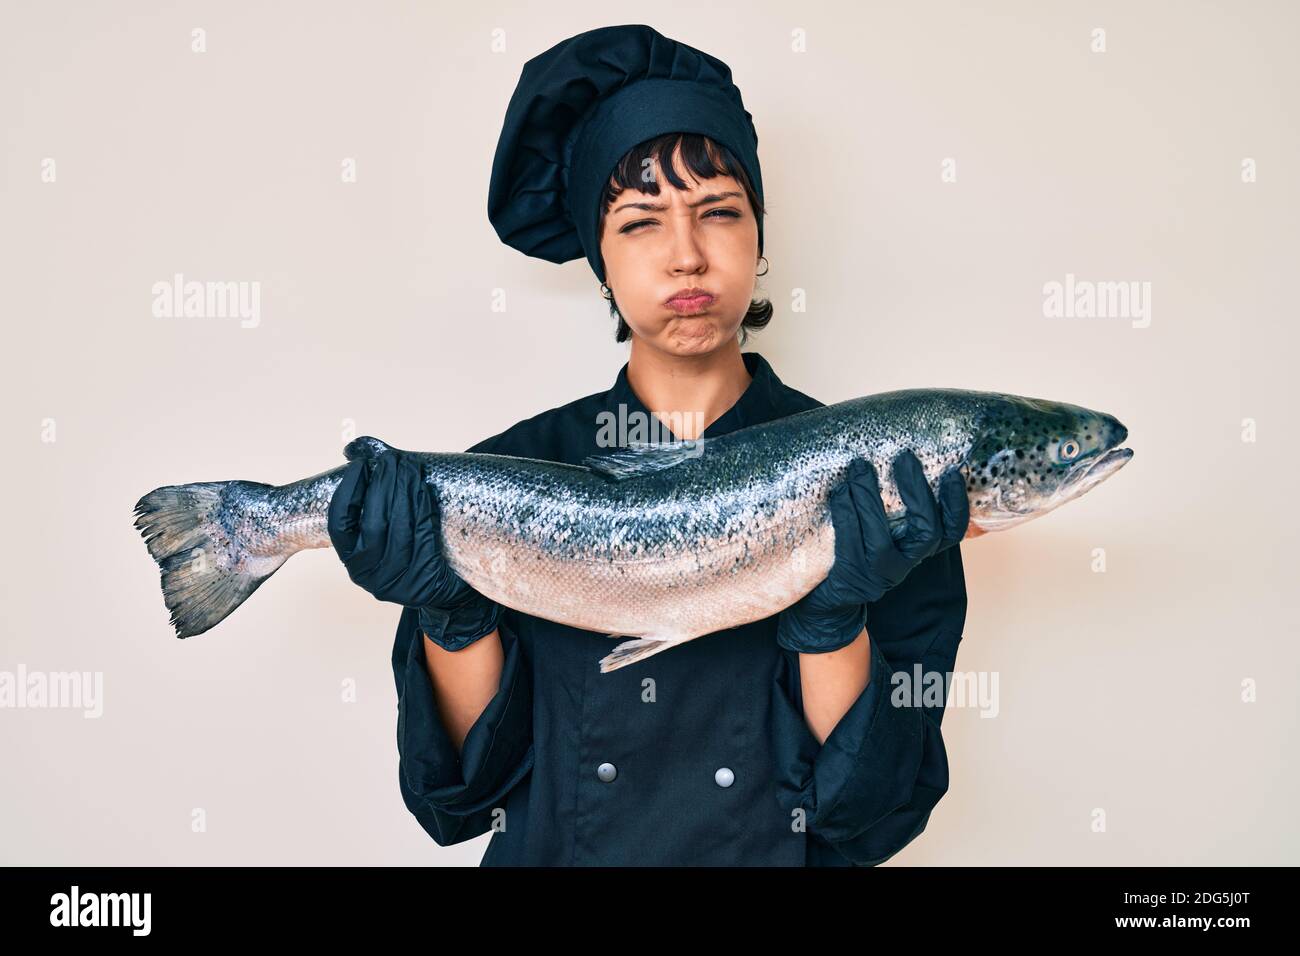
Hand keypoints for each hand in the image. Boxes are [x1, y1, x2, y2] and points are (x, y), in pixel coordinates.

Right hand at [326, 437, 500, 650]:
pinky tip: (424, 487)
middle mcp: (369, 573)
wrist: (445, 592)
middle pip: (373, 521)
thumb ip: (371, 493)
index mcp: (352, 560)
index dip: (348, 491)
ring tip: (408, 466)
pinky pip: (422, 534)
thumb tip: (354, 448)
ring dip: (404, 491)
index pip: (340, 522)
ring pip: (399, 526)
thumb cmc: (410, 550)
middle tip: (391, 459)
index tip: (360, 465)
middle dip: (382, 485)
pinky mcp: (423, 579)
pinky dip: (422, 507)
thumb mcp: (385, 529)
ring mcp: (396, 580)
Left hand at [776, 450, 968, 653]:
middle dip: (917, 492)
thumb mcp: (880, 530)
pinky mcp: (852, 578)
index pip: (952, 532)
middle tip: (904, 458)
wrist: (826, 600)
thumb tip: (892, 454)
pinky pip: (849, 543)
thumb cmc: (856, 550)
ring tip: (859, 468)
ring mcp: (879, 574)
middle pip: (927, 532)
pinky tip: (839, 492)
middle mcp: (906, 564)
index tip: (952, 473)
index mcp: (917, 549)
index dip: (957, 506)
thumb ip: (892, 505)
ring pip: (881, 538)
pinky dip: (845, 513)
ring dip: (870, 498)